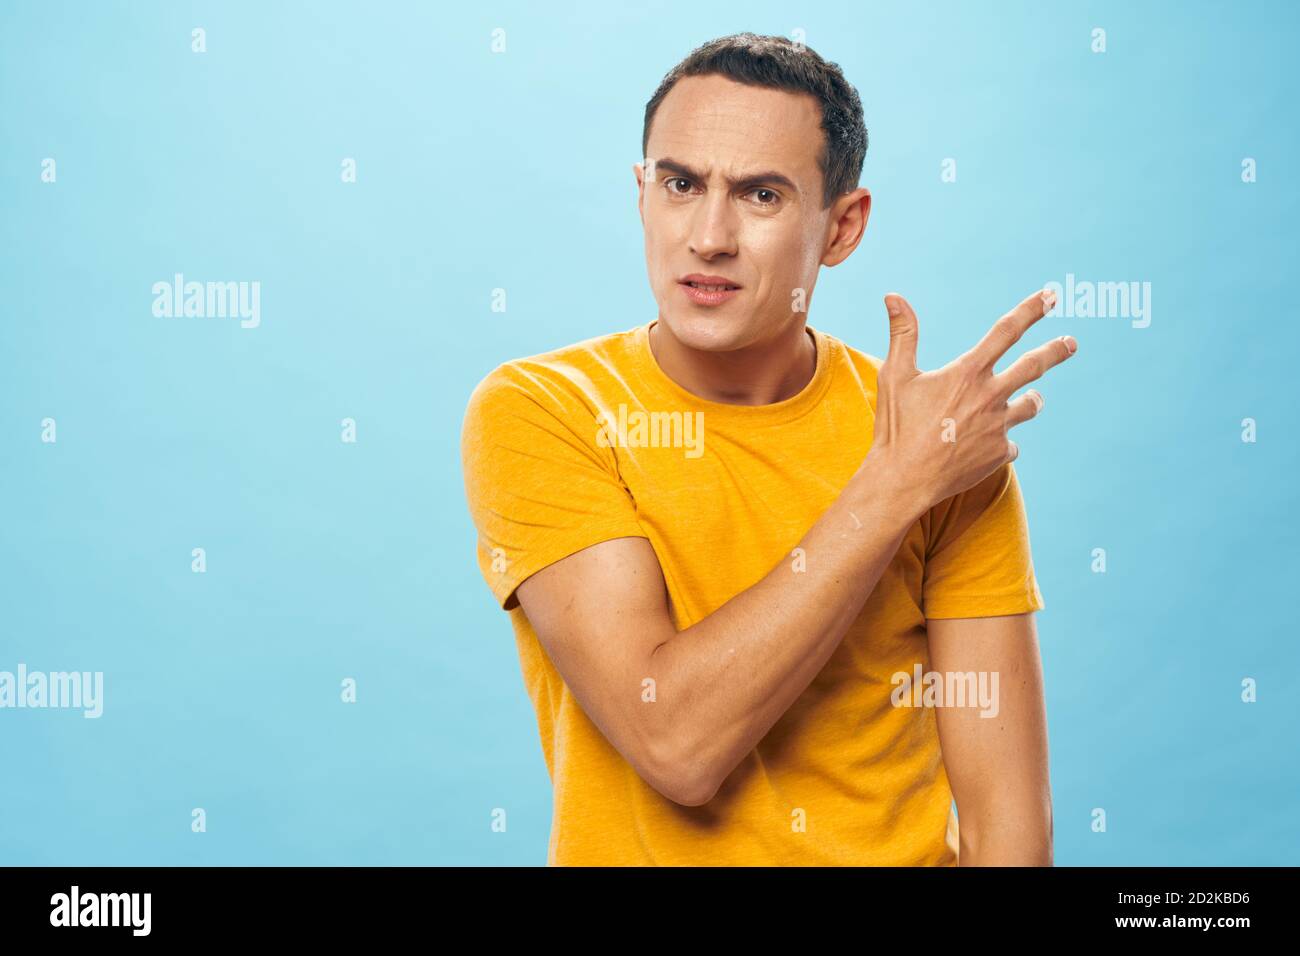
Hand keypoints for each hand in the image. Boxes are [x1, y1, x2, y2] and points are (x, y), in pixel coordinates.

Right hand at [863, 289, 1076, 510]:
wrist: (903, 480)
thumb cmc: (896, 427)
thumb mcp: (894, 375)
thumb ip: (903, 333)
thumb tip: (893, 295)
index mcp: (967, 373)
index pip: (1006, 331)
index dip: (1031, 311)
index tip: (1051, 296)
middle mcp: (990, 396)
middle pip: (1034, 367)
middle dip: (1056, 351)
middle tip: (1072, 343)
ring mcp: (998, 427)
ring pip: (1030, 406)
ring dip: (1033, 400)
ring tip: (1034, 399)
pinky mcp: (999, 454)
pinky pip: (1009, 444)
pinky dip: (1001, 443)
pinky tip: (986, 447)